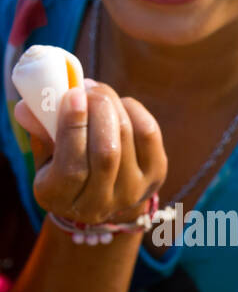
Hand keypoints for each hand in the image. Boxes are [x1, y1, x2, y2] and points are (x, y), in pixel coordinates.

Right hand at [14, 79, 166, 227]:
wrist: (103, 195)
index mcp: (62, 199)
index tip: (72, 95)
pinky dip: (134, 110)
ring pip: (129, 137)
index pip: (72, 167)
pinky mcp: (156, 175)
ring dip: (113, 105)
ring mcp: (133, 191)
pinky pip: (149, 133)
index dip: (74, 127)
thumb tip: (27, 108)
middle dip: (98, 111)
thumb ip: (39, 134)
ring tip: (98, 92)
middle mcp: (102, 203)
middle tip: (87, 88)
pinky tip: (120, 103)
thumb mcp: (44, 156)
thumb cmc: (65, 168)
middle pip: (107, 152)